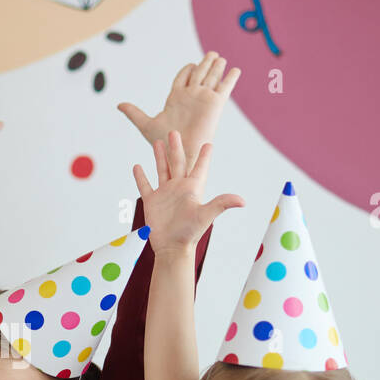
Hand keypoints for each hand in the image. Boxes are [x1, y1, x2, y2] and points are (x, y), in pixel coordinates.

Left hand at [118, 52, 239, 152]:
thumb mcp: (146, 124)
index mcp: (176, 98)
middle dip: (205, 64)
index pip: (183, 78)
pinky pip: (225, 88)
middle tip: (212, 54)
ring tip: (220, 57)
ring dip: (216, 67)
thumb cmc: (164, 142)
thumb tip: (118, 105)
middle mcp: (191, 96)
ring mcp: (204, 98)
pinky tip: (235, 70)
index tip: (191, 65)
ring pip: (211, 77)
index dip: (187, 70)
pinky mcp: (215, 104)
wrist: (181, 151)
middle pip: (199, 74)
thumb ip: (134, 113)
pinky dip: (230, 79)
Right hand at [133, 132, 243, 256]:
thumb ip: (221, 204)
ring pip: (162, 170)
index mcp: (192, 188)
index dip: (204, 156)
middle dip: (176, 147)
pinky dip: (141, 176)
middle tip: (174, 131)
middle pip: (178, 163)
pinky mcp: (152, 201)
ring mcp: (165, 194)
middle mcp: (179, 188)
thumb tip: (242, 201)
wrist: (172, 247)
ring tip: (158, 142)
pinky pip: (145, 185)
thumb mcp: (206, 215)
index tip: (208, 143)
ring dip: (160, 157)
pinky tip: (137, 166)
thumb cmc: (189, 233)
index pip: (199, 167)